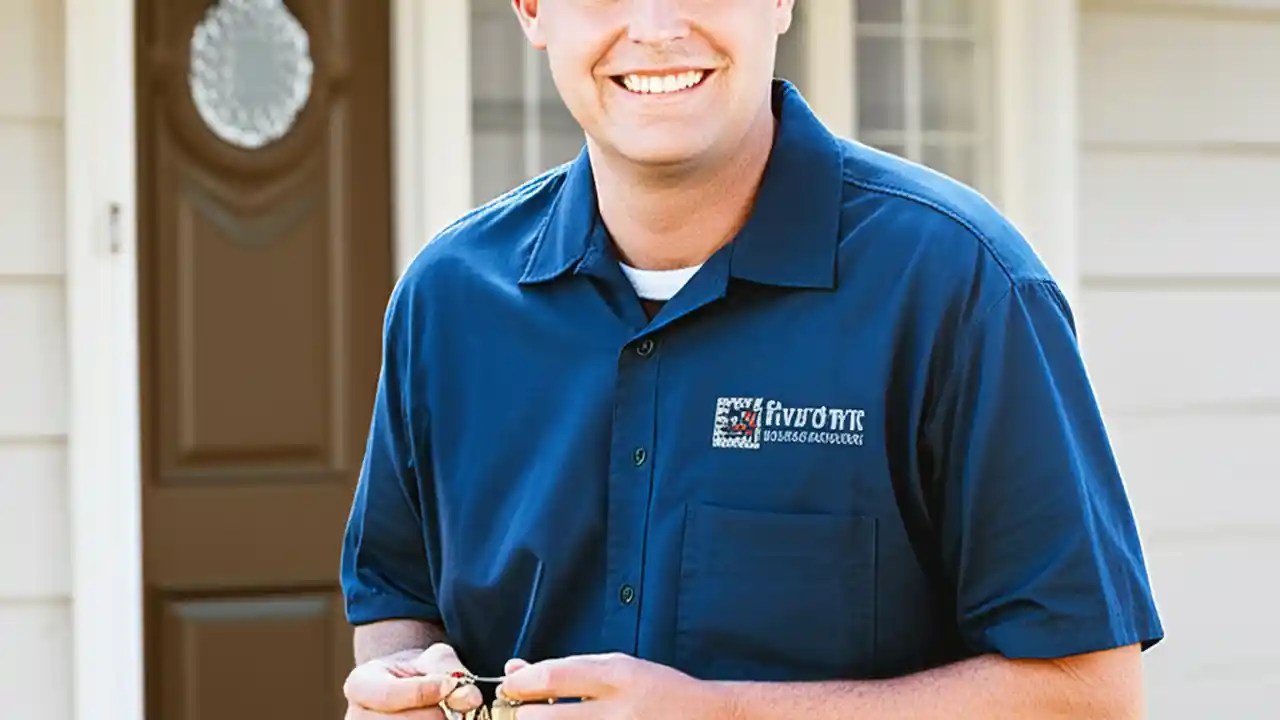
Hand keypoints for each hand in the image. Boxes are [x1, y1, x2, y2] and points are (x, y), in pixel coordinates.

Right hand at [344, 643, 483, 718]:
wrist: (405, 687)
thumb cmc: (417, 671)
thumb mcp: (432, 659)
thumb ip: (450, 672)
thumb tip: (471, 697)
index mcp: (360, 684)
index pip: (388, 694)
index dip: (422, 692)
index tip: (449, 684)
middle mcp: (357, 717)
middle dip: (435, 714)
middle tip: (448, 704)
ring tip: (441, 712)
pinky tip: (437, 719)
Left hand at [497, 653, 727, 719]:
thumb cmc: (658, 691)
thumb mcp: (618, 668)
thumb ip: (568, 670)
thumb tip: (515, 670)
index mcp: (618, 677)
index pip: (553, 678)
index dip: (520, 683)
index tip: (509, 686)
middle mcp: (618, 712)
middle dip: (523, 716)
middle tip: (524, 714)